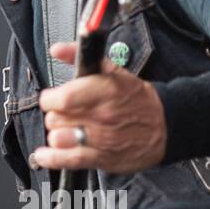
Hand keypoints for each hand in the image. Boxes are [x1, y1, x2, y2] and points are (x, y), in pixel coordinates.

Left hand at [30, 41, 166, 172]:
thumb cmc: (137, 98)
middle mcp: (101, 116)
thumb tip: (57, 48)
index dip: (50, 98)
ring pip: (58, 139)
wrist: (165, 125)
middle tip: (66, 114)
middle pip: (56, 118)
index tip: (52, 98)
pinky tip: (44, 154)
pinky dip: (51, 158)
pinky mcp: (102, 158)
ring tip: (65, 130)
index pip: (62, 98)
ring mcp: (101, 139)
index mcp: (104, 91)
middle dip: (56, 115)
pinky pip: (67, 160)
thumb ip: (81, 57)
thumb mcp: (113, 71)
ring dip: (57, 134)